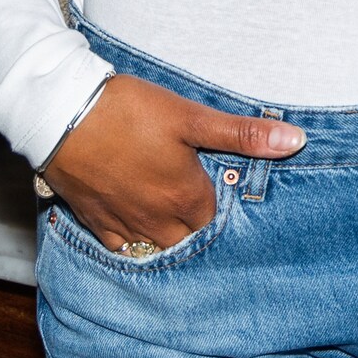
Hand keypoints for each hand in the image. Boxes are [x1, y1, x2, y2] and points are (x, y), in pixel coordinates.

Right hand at [40, 75, 304, 252]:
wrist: (62, 114)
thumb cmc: (129, 112)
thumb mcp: (191, 117)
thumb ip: (242, 134)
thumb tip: (295, 141)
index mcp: (186, 199)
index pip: (216, 217)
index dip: (218, 198)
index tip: (213, 179)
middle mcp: (158, 222)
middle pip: (188, 235)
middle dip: (194, 219)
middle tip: (189, 191)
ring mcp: (125, 226)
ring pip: (156, 244)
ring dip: (165, 230)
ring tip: (165, 202)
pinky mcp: (95, 222)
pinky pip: (122, 245)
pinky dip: (132, 236)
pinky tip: (134, 214)